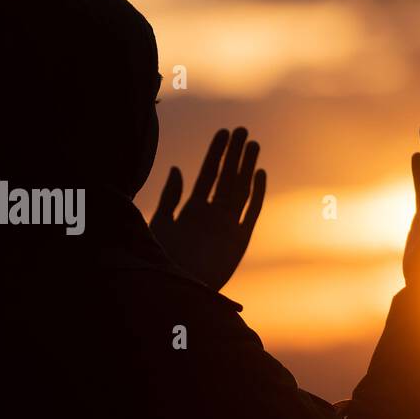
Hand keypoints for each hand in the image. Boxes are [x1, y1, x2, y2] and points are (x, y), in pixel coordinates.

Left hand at [149, 127, 266, 290]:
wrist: (178, 288)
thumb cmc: (163, 260)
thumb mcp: (160, 224)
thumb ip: (170, 196)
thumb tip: (176, 169)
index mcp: (191, 209)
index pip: (208, 174)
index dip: (215, 153)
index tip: (223, 132)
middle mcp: (212, 214)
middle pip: (227, 178)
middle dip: (234, 154)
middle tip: (242, 129)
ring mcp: (227, 225)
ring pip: (240, 189)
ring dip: (247, 167)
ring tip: (253, 143)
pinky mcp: (239, 240)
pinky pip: (251, 212)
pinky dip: (257, 193)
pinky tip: (259, 173)